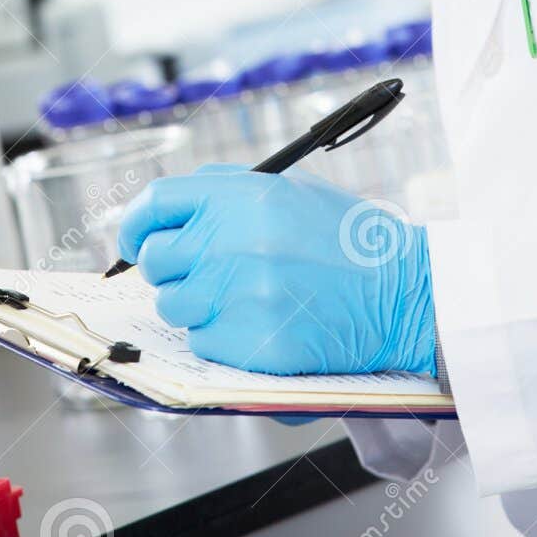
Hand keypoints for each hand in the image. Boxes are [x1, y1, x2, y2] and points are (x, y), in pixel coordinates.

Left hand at [117, 164, 435, 376]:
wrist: (404, 293)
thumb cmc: (347, 242)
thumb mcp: (288, 191)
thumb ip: (225, 192)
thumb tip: (164, 212)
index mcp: (241, 198)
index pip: (156, 203)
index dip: (135, 223)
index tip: (132, 239)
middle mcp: (232, 243)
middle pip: (156, 260)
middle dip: (172, 269)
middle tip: (204, 273)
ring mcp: (238, 296)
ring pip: (173, 306)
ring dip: (196, 306)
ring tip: (244, 298)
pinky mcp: (249, 345)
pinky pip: (203, 344)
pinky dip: (222, 340)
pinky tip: (262, 325)